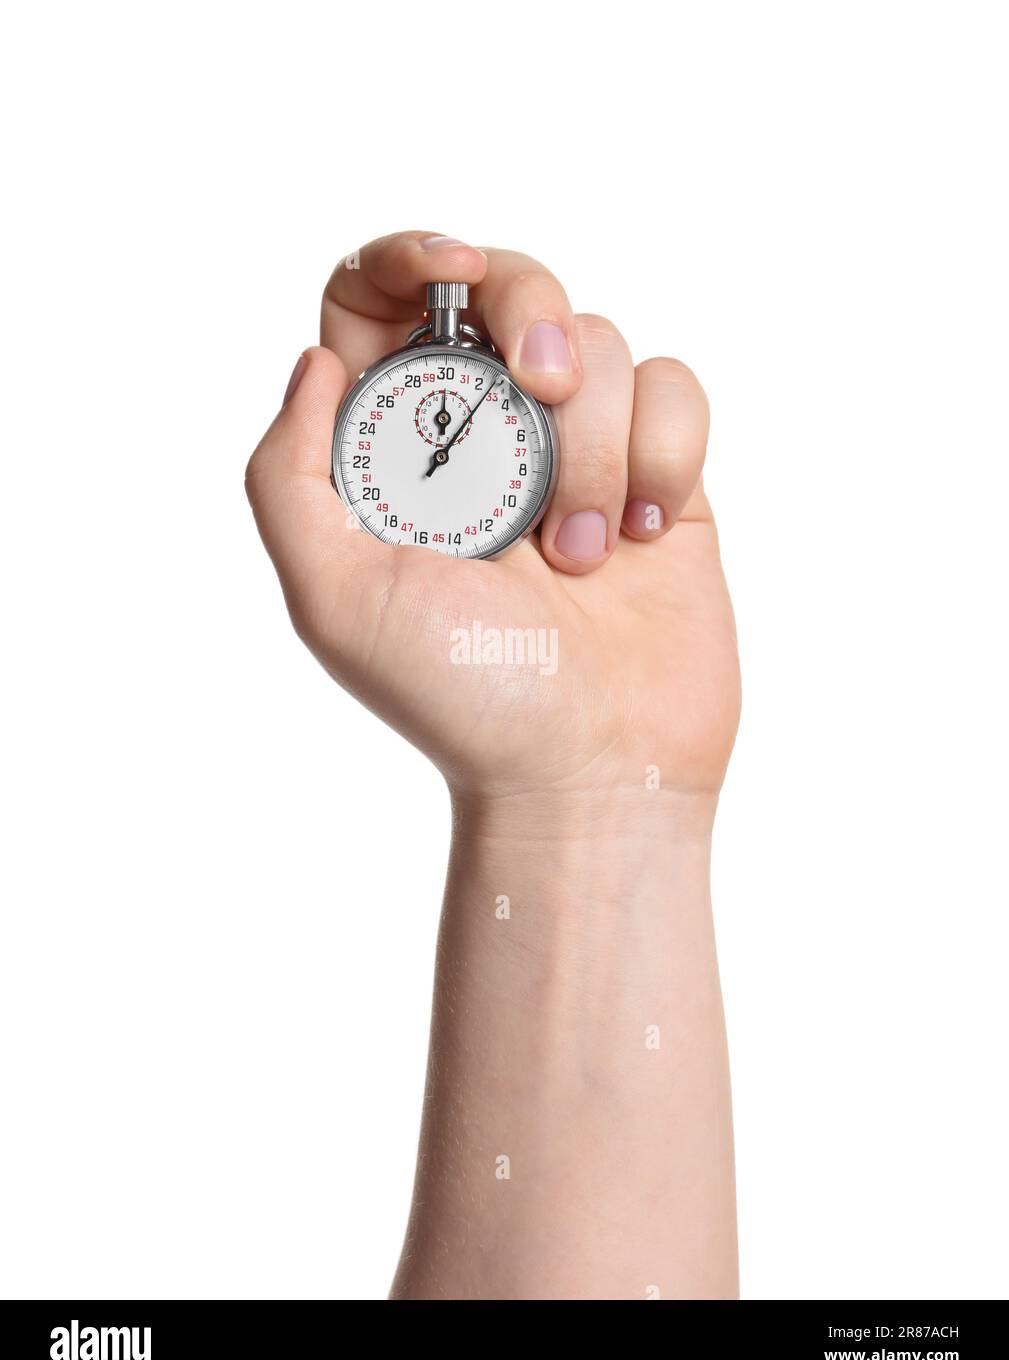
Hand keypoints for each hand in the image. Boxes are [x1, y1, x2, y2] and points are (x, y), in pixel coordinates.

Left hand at [246, 231, 739, 817]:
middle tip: (544, 396)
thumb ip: (288, 475)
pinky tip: (649, 536)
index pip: (380, 304)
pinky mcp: (659, 474)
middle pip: (508, 288)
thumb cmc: (467, 701)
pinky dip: (667, 449)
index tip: (453, 270)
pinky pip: (677, 388)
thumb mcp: (334, 597)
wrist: (596, 772)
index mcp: (395, 453)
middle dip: (533, 316)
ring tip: (583, 556)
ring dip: (599, 444)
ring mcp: (577, 454)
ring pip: (602, 341)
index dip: (408, 258)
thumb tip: (318, 361)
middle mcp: (485, 440)